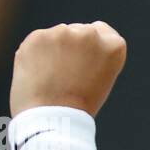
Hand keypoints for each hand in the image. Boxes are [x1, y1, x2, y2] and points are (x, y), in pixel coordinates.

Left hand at [9, 21, 127, 117]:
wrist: (52, 118)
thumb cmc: (77, 106)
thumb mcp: (100, 79)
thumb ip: (92, 55)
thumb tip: (72, 44)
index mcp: (114, 46)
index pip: (100, 31)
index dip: (89, 48)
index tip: (82, 64)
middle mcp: (90, 34)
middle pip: (77, 31)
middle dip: (70, 48)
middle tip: (64, 77)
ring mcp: (63, 33)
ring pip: (56, 36)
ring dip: (52, 50)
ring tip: (51, 78)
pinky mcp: (38, 36)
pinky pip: (37, 42)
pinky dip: (34, 55)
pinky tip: (37, 74)